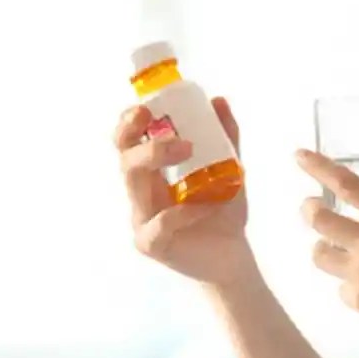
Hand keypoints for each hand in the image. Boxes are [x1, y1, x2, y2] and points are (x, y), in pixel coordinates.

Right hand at [114, 97, 254, 287]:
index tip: (145, 106)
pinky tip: (205, 207)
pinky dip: (182, 211)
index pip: (127, 142)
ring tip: (188, 149)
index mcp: (153, 173)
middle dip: (140, 136)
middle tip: (166, 125)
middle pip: (124, 158)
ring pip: (133, 184)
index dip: (128, 123)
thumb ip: (225, 138)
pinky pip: (158, 223)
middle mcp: (142, 193)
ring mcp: (142, 219)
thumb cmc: (224, 213)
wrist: (234, 257)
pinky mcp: (151, 244)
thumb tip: (219, 101)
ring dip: (156, 157)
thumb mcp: (230, 170)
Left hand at [295, 149, 358, 350]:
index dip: (319, 167)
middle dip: (309, 210)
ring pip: (319, 255)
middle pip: (319, 220)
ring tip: (335, 249)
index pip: (347, 185)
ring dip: (324, 248)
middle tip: (311, 207)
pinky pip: (340, 287)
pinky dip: (348, 284)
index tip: (298, 156)